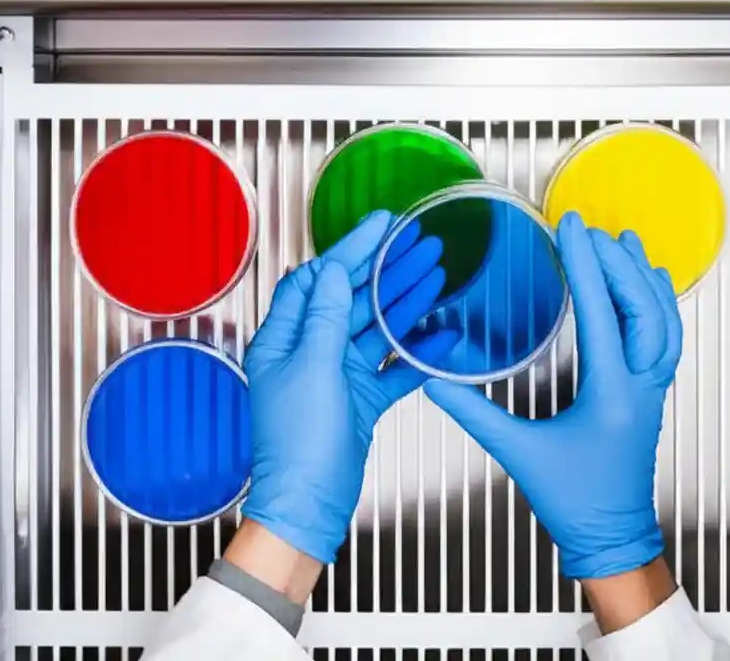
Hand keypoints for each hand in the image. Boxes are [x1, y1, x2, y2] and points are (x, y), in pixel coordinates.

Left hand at [242, 211, 456, 563]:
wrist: (309, 504)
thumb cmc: (298, 442)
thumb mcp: (313, 368)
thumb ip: (325, 318)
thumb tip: (330, 271)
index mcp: (284, 340)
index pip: (318, 280)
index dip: (350, 249)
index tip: (380, 225)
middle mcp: (310, 352)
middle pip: (351, 299)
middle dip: (387, 269)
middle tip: (420, 243)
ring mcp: (338, 376)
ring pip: (377, 328)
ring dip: (407, 301)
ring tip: (438, 274)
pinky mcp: (361, 401)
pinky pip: (394, 368)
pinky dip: (419, 354)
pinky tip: (445, 337)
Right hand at [426, 213, 682, 578]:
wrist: (612, 538)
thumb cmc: (575, 501)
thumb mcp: (519, 453)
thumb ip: (475, 414)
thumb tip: (435, 382)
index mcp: (611, 394)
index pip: (602, 313)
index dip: (586, 264)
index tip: (571, 228)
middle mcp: (641, 385)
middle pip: (642, 306)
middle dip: (615, 262)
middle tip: (590, 229)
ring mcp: (653, 388)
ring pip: (662, 317)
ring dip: (641, 276)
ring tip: (622, 241)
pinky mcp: (652, 393)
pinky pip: (665, 335)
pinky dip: (656, 301)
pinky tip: (647, 284)